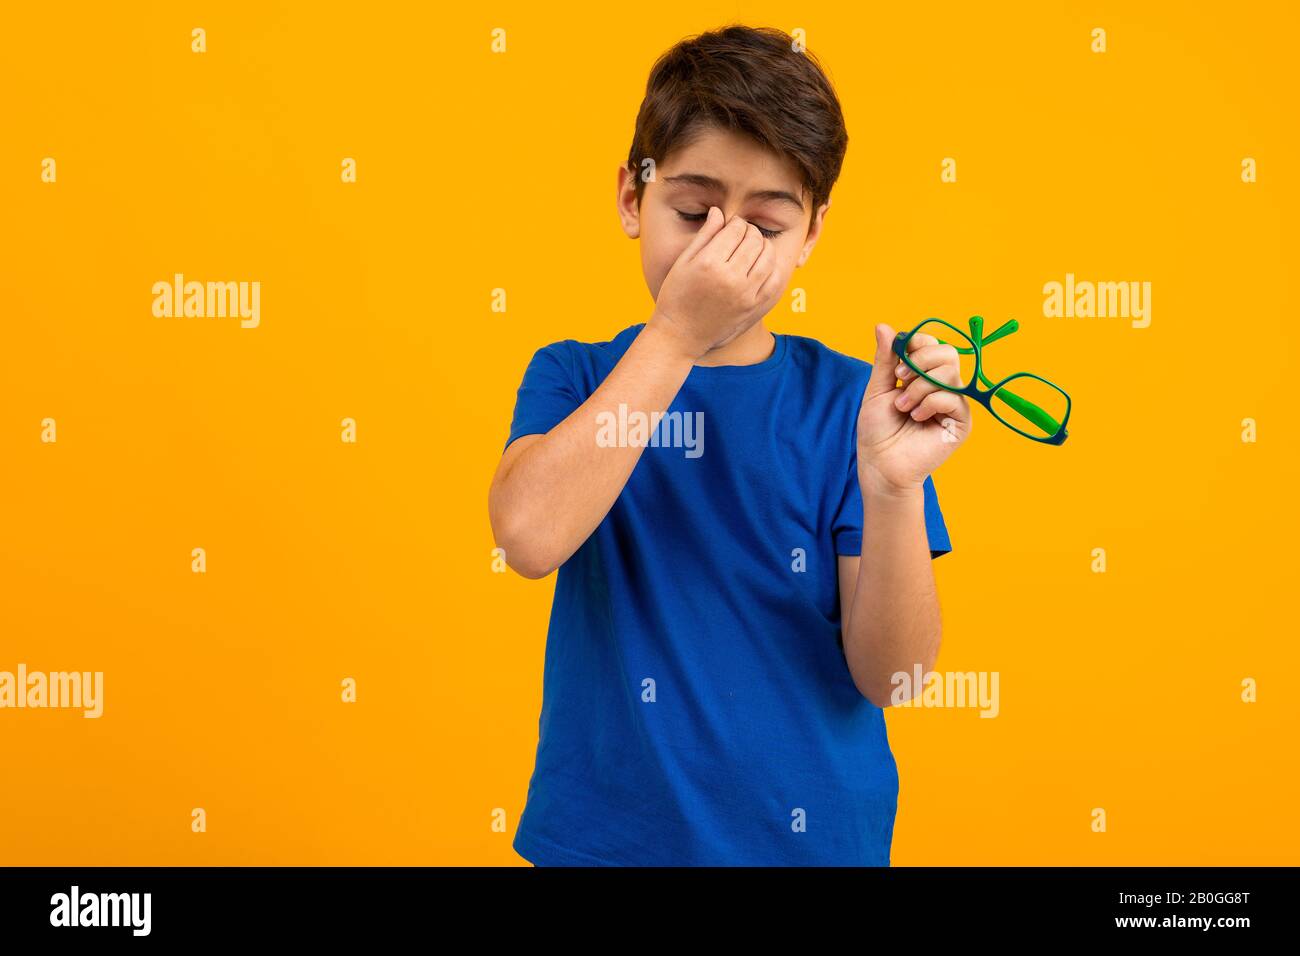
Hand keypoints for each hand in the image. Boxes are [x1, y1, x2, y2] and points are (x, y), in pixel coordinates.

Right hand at [647, 206, 782, 359]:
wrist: (681, 335)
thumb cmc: (676, 296)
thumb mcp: (683, 262)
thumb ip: (704, 236)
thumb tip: (719, 211)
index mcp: (709, 263)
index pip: (736, 228)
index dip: (735, 222)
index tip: (731, 226)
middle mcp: (730, 278)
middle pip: (754, 240)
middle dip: (750, 231)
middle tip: (743, 235)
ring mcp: (745, 294)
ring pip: (768, 256)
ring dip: (763, 246)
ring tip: (753, 248)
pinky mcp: (754, 307)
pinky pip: (775, 279)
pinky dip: (773, 266)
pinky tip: (763, 264)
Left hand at [857, 322, 971, 495]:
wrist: (880, 463)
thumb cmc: (878, 429)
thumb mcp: (878, 388)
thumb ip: (885, 359)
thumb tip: (882, 325)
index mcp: (925, 375)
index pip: (933, 344)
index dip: (917, 344)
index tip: (896, 364)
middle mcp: (943, 386)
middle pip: (947, 352)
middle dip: (920, 362)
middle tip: (900, 381)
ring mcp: (955, 403)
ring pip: (949, 373)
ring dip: (919, 387)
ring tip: (903, 407)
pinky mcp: (962, 422)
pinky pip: (953, 397)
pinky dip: (929, 403)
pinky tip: (916, 417)